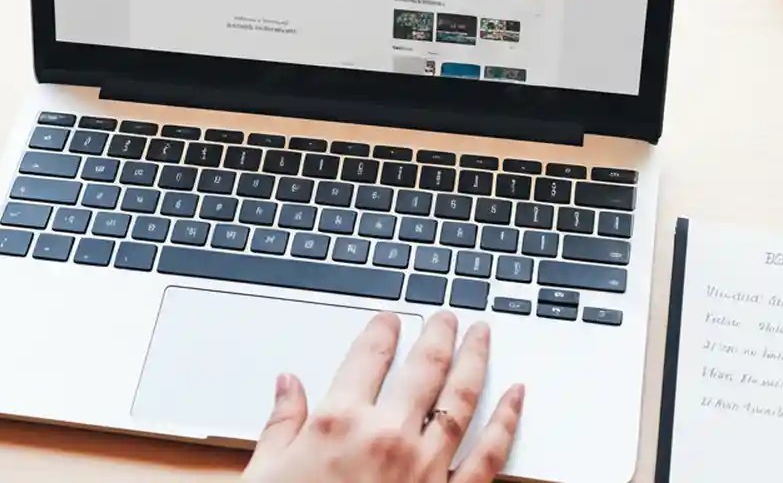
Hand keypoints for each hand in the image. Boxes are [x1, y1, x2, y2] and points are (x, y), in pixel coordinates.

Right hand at [241, 311, 524, 482]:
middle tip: (448, 315)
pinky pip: (488, 454)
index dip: (383, 330)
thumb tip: (287, 384)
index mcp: (338, 423)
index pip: (368, 357)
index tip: (391, 318)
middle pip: (423, 367)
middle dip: (439, 334)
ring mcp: (425, 466)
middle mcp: (387, 436)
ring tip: (482, 335)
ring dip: (475, 360)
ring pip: (460, 398)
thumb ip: (280, 424)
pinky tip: (517, 396)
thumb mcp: (265, 474)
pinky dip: (507, 420)